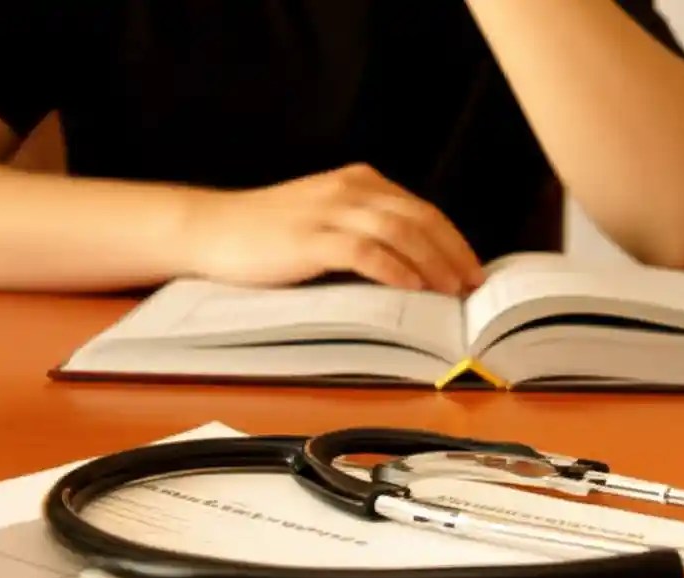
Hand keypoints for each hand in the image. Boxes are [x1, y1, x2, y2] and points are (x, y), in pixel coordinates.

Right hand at [182, 163, 484, 294]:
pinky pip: (365, 251)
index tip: (473, 268)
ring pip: (399, 232)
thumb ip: (363, 228)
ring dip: (432, 263)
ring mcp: (329, 212)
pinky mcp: (310, 239)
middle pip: (419, 218)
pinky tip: (412, 287)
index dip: (453, 240)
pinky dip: (394, 269)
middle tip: (473, 285)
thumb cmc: (266, 232)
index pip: (421, 209)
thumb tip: (412, 265)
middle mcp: (350, 189)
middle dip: (453, 253)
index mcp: (358, 181)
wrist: (210, 229)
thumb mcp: (323, 217)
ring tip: (451, 290)